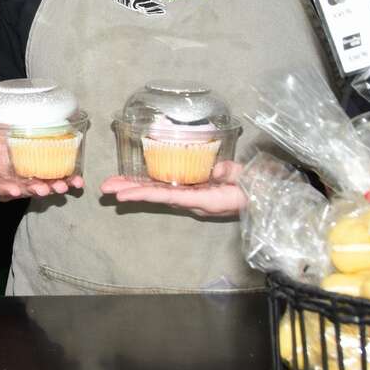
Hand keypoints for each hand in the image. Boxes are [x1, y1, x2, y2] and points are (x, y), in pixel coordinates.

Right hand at [0, 133, 83, 198]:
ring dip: (55, 188)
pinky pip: (61, 180)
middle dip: (35, 190)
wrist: (10, 132)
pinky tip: (78, 182)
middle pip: (25, 190)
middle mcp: (17, 181)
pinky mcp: (51, 174)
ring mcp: (35, 179)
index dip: (6, 191)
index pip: (0, 188)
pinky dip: (71, 182)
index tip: (13, 191)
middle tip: (43, 189)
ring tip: (63, 186)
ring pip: (44, 187)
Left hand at [99, 162, 246, 216]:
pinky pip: (167, 189)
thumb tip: (217, 168)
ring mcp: (191, 197)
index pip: (168, 196)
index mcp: (203, 200)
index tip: (123, 195)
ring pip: (158, 192)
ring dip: (135, 187)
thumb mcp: (246, 180)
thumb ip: (232, 174)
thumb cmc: (256, 189)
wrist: (265, 198)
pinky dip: (149, 185)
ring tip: (111, 185)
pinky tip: (134, 182)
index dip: (144, 194)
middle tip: (105, 189)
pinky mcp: (193, 192)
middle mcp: (192, 201)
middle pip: (156, 196)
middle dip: (130, 191)